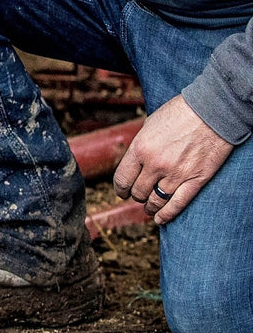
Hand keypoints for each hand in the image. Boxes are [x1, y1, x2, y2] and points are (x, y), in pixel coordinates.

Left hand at [112, 94, 232, 225]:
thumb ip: (141, 146)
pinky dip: (167, 215)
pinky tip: (160, 219)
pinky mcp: (196, 181)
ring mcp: (176, 174)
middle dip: (136, 195)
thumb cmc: (179, 114)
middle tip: (138, 195)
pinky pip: (177, 205)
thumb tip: (135, 163)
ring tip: (148, 208)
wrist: (211, 113)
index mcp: (140, 148)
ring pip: (155, 201)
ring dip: (149, 207)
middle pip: (138, 192)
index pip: (122, 178)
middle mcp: (155, 164)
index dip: (120, 189)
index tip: (121, 191)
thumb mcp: (149, 126)